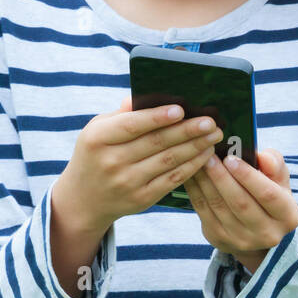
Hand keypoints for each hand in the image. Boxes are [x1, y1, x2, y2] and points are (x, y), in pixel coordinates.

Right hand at [51, 95, 222, 237]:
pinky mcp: (141, 199)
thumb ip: (123, 114)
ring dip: (195, 147)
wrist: (84, 200)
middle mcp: (111, 162)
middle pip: (156, 143)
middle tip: (210, 121)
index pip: (131, 125)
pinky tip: (205, 154)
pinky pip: (172, 180)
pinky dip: (192, 166)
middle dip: (187, 131)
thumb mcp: (98, 131)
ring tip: (214, 135)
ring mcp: (126, 183)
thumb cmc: (96, 154)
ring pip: (168, 161)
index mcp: (97, 139)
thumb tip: (151, 96)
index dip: (157, 117)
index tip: (181, 109)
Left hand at [185, 148, 297, 272]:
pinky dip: (196, 192)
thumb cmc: (269, 193)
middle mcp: (268, 234)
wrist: (255, 228)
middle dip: (223, 178)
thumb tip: (262, 157)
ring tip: (199, 162)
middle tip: (209, 157)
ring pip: (219, 208)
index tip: (231, 158)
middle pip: (241, 203)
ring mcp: (242, 240)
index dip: (248, 176)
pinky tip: (192, 176)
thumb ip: (274, 164)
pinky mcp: (220, 240)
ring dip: (206, 183)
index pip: (268, 195)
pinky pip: (204, 212)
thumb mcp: (279, 179)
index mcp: (288, 216)